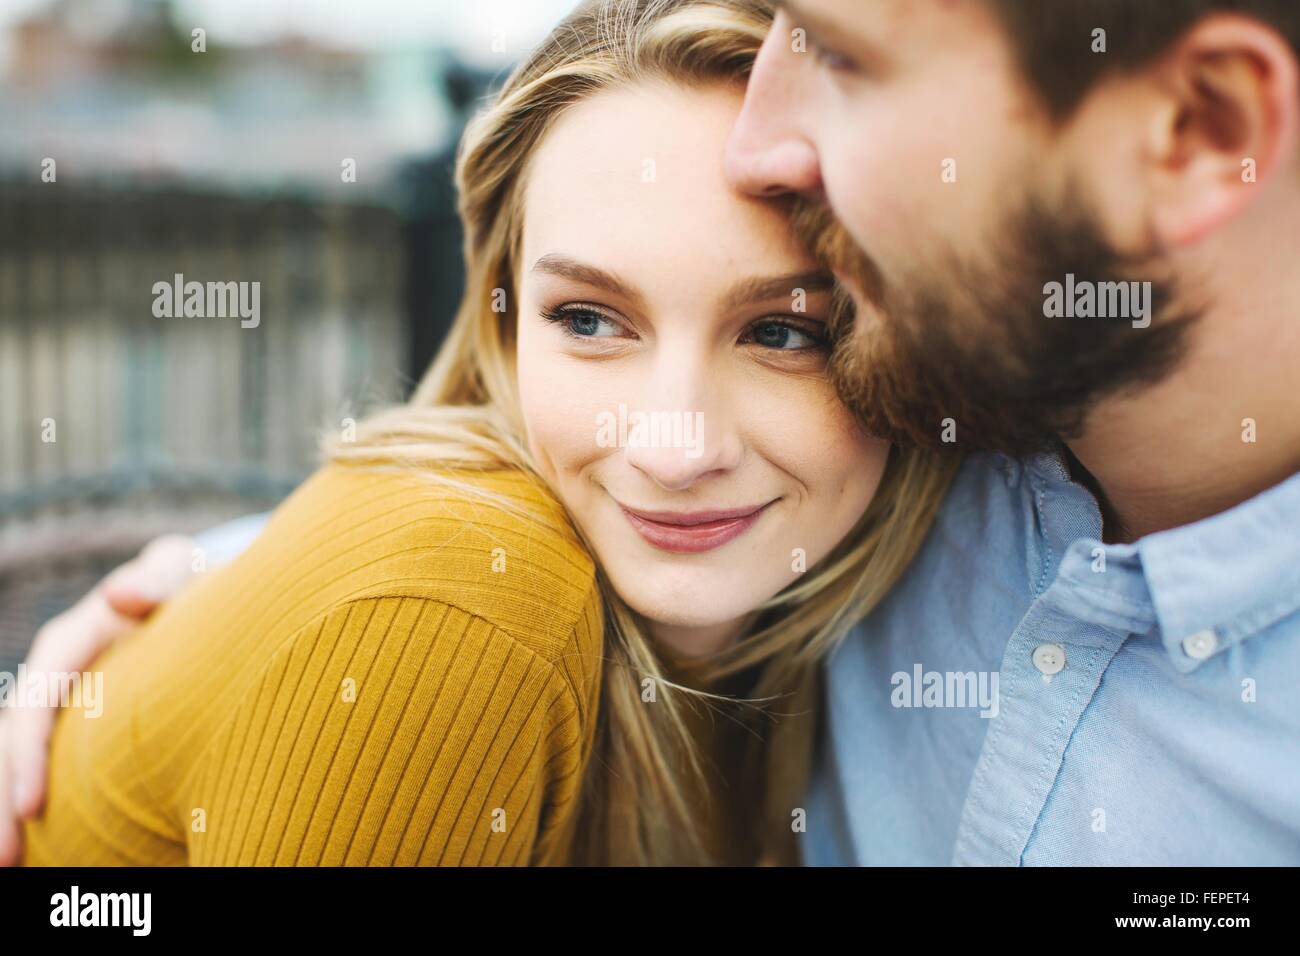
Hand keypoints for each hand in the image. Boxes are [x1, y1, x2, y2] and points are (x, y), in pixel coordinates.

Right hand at [0, 533, 197, 865]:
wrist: (189, 588)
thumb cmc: (185, 586)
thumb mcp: (176, 576)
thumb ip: (157, 583)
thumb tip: (119, 595)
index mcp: (69, 642)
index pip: (35, 703)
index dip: (28, 755)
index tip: (32, 809)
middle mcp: (53, 675)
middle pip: (12, 741)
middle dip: (3, 801)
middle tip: (8, 861)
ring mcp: (60, 700)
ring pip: (17, 760)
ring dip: (8, 811)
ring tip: (12, 867)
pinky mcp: (74, 722)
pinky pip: (46, 765)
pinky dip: (33, 799)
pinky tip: (41, 850)